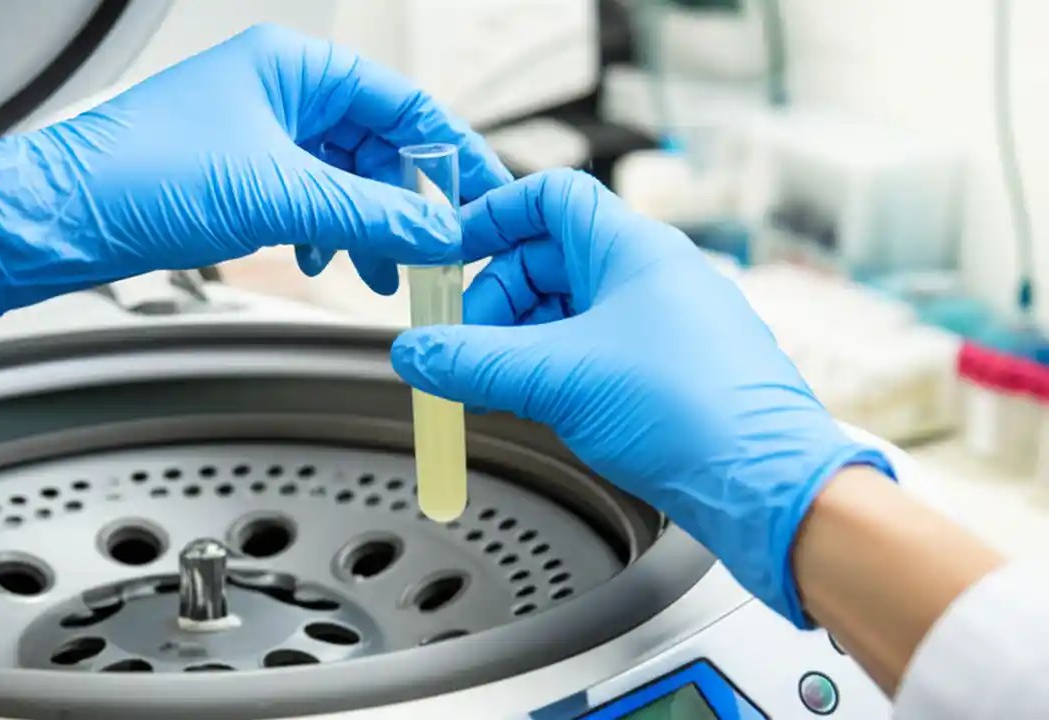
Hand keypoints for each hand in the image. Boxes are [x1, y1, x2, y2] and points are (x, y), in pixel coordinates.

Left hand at [0, 24, 510, 315]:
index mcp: (292, 68)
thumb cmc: (134, 179)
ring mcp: (258, 133)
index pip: (402, 105)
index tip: (483, 201)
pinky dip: (329, 232)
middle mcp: (279, 92)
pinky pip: (310, 199)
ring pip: (345, 178)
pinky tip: (326, 261)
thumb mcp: (277, 197)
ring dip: (369, 226)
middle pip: (378, 145)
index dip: (450, 157)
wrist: (53, 221)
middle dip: (407, 203)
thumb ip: (372, 215)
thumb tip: (439, 229)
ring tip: (383, 271)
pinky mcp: (239, 175)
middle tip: (434, 250)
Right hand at [390, 170, 892, 626]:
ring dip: (522, 341)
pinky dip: (554, 369)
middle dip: (497, 299)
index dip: (494, 217)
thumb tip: (415, 352)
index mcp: (633, 248)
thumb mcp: (560, 379)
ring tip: (494, 384)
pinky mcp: (668, 373)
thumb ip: (475, 362)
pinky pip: (593, 351)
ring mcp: (663, 325)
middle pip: (550, 259)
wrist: (770, 488)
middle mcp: (652, 277)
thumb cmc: (694, 412)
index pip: (551, 196)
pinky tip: (538, 404)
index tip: (451, 254)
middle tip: (464, 347)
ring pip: (570, 311)